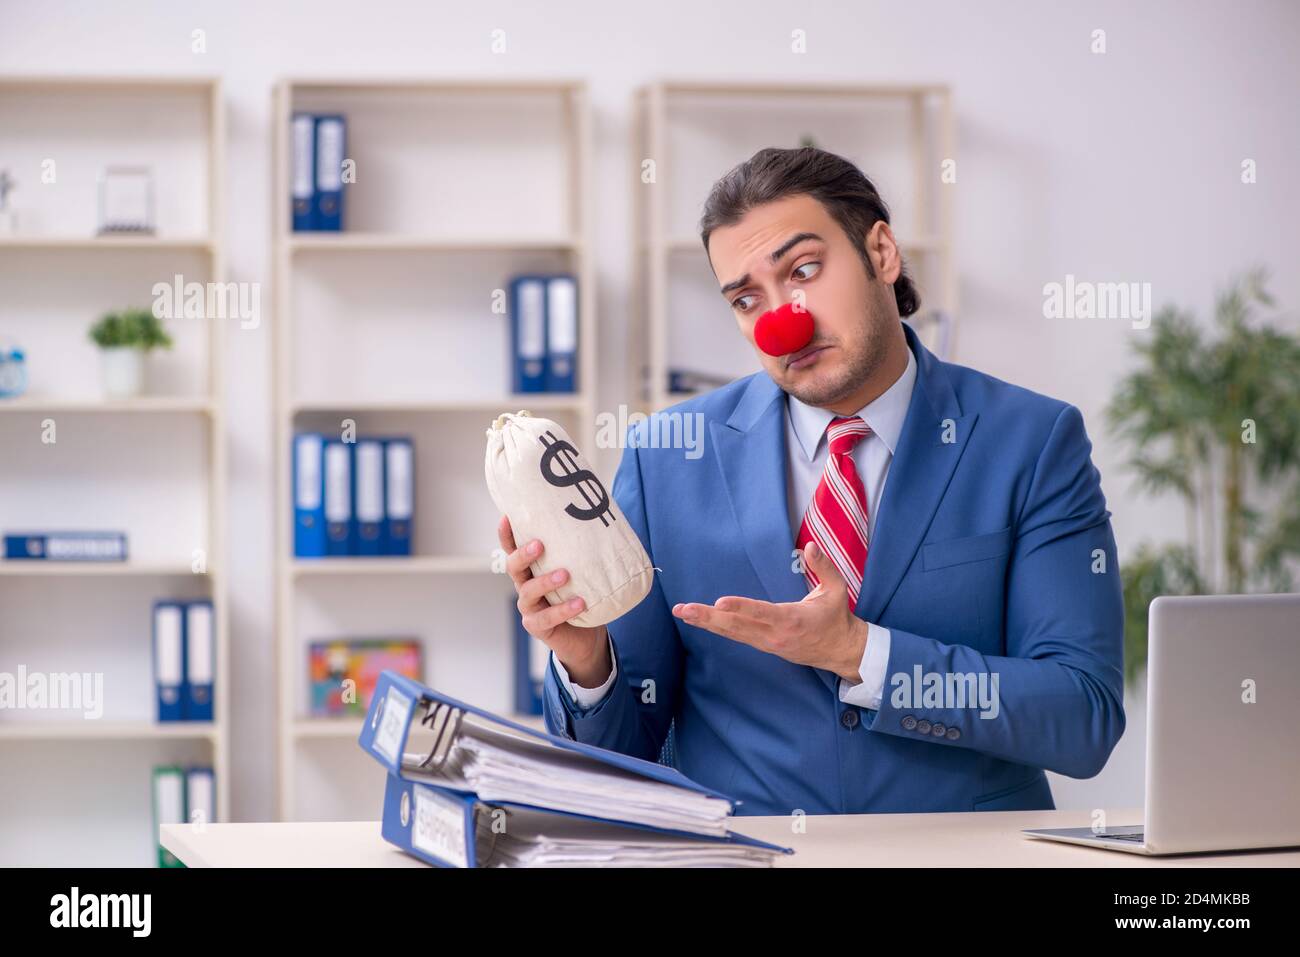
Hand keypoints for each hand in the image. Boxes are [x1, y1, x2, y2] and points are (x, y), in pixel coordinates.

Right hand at [497, 515, 610, 686]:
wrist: (585, 636)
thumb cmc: (580, 595)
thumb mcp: (577, 572)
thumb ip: (578, 554)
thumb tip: (600, 523)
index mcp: (530, 569)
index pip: (513, 548)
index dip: (507, 535)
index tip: (507, 517)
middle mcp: (524, 585)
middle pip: (513, 567)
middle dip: (523, 555)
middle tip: (539, 545)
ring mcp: (529, 607)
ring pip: (528, 591)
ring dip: (545, 581)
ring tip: (565, 575)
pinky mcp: (537, 626)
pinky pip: (547, 617)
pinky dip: (563, 609)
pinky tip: (580, 603)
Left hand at [670, 540, 867, 679]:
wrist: (840, 650)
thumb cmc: (836, 616)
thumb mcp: (837, 589)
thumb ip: (824, 567)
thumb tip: (811, 545)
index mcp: (792, 619)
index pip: (762, 612)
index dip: (740, 607)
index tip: (720, 602)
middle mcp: (774, 634)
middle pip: (737, 626)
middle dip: (708, 617)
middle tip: (683, 609)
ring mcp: (767, 643)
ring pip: (732, 633)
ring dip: (706, 622)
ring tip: (682, 613)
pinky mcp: (763, 645)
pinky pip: (736, 636)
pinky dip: (717, 628)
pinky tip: (700, 620)